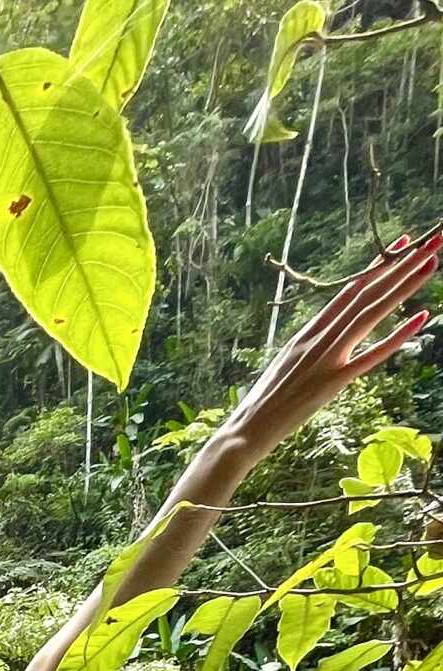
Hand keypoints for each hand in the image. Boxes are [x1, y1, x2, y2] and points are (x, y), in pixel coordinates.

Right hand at [223, 233, 439, 460]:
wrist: (246, 430)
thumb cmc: (264, 403)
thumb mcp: (287, 364)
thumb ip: (312, 344)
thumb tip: (331, 332)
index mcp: (307, 332)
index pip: (350, 291)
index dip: (378, 266)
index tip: (402, 244)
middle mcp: (319, 338)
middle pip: (366, 294)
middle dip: (400, 265)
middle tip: (431, 240)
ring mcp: (326, 359)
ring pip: (371, 314)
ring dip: (403, 286)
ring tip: (431, 261)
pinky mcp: (333, 383)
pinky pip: (370, 356)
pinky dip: (396, 337)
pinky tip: (421, 317)